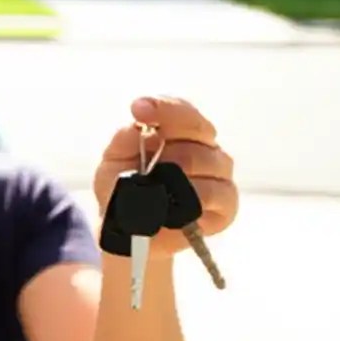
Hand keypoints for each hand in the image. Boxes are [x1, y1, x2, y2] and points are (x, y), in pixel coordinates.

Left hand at [94, 96, 238, 257]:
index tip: (139, 109)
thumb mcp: (112, 165)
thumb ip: (121, 143)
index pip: (180, 110)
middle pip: (198, 129)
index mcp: (177, 132)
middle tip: (144, 164)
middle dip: (167, 145)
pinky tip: (175, 206)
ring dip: (177, 173)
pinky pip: (218, 193)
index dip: (163, 107)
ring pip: (207, 160)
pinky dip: (195, 198)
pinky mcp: (227, 204)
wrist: (130, 233)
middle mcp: (203, 147)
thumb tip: (134, 126)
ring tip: (155, 189)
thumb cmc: (123, 191)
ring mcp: (218, 174)